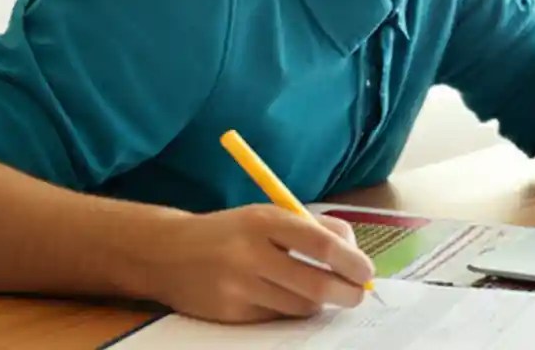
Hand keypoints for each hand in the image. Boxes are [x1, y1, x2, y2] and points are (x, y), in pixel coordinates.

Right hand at [148, 204, 374, 322]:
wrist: (167, 253)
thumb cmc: (232, 231)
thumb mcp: (267, 216)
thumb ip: (312, 229)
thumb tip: (355, 255)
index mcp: (264, 221)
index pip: (320, 243)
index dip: (350, 261)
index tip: (367, 272)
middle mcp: (250, 253)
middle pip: (315, 284)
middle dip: (346, 293)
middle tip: (358, 294)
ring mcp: (239, 287)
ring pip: (300, 306)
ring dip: (320, 302)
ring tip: (321, 291)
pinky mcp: (230, 313)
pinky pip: (277, 317)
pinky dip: (291, 310)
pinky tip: (286, 297)